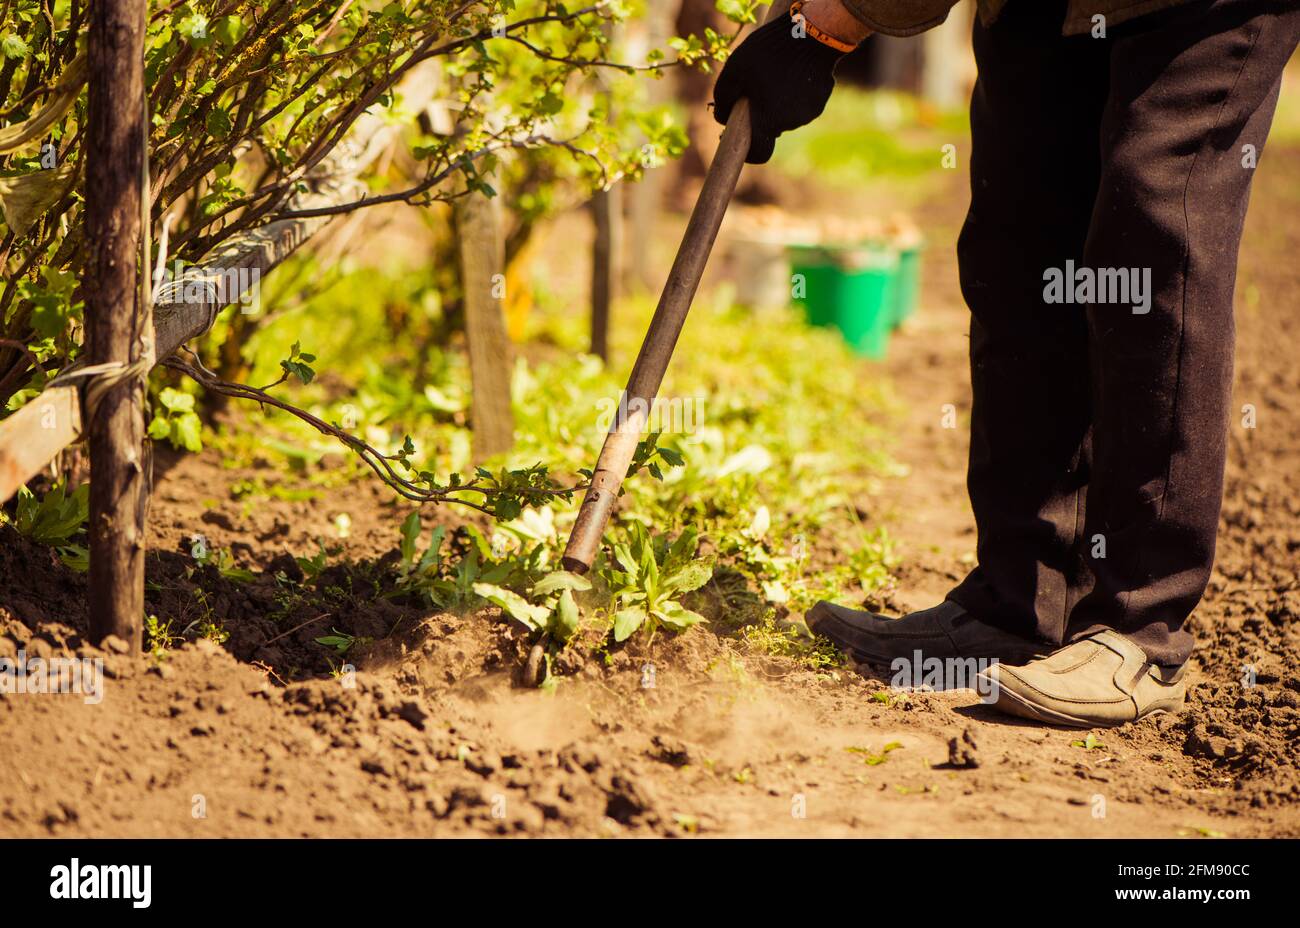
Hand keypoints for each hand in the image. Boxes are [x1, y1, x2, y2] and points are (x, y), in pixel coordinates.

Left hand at [712, 2, 864, 163]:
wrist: (810, 33)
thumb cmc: (767, 52)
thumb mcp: (734, 70)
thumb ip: (722, 98)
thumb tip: (721, 118)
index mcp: (768, 120)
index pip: (760, 153)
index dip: (749, 153)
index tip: (742, 142)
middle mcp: (791, 123)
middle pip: (771, 128)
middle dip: (761, 114)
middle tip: (755, 88)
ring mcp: (809, 113)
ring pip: (786, 115)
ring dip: (778, 102)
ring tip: (776, 74)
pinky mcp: (820, 100)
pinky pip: (801, 103)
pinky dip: (794, 94)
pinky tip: (793, 71)